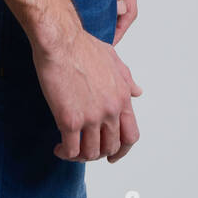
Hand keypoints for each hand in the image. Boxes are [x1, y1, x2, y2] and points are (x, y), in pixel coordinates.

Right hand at [31, 27, 142, 162]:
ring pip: (91, 153)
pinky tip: (58, 148)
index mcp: (122, 97)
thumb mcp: (114, 60)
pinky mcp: (69, 120)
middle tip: (86, 152)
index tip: (113, 156)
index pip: (131, 135)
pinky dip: (65, 153)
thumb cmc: (83, 46)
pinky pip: (71, 149)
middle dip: (99, 154)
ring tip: (69, 150)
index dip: (123, 150)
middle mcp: (110, 110)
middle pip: (111, 147)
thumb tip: (138, 92)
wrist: (61, 41)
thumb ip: (127, 80)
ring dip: (80, 156)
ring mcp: (91, 117)